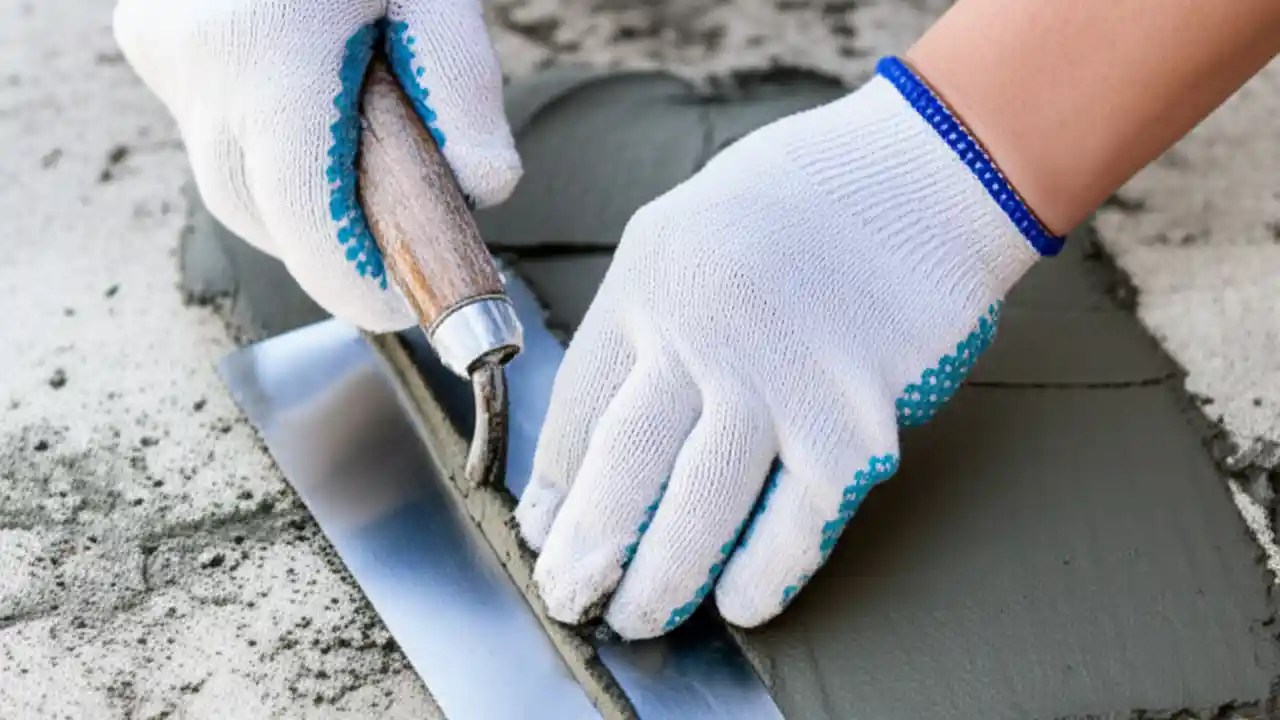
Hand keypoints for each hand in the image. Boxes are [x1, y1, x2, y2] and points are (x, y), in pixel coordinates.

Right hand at [114, 0, 519, 330]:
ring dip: (292, 198)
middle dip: (328, 249)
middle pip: (260, 216)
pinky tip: (310, 116)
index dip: (359, 285)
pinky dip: (262, 146)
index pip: (308, 227)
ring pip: (227, 179)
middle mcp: (197, 67)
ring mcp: (161, 52)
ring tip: (359, 176)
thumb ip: (465, 94)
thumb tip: (486, 190)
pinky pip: (208, 129)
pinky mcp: (149, 38)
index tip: (407, 307)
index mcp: (270, 60)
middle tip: (396, 252)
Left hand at [515, 58, 1060, 638]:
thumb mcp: (685, 231)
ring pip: (699, 508)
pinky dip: (764, 572)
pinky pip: (797, 521)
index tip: (544, 527)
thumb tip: (605, 426)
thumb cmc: (801, 199)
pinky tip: (740, 602)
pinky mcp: (854, 420)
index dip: (556, 483)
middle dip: (589, 548)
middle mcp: (702, 331)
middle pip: (622, 466)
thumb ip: (643, 318)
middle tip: (572, 597)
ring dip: (662, 579)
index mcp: (648, 280)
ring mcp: (780, 379)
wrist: (924, 171)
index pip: (577, 407)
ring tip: (639, 617)